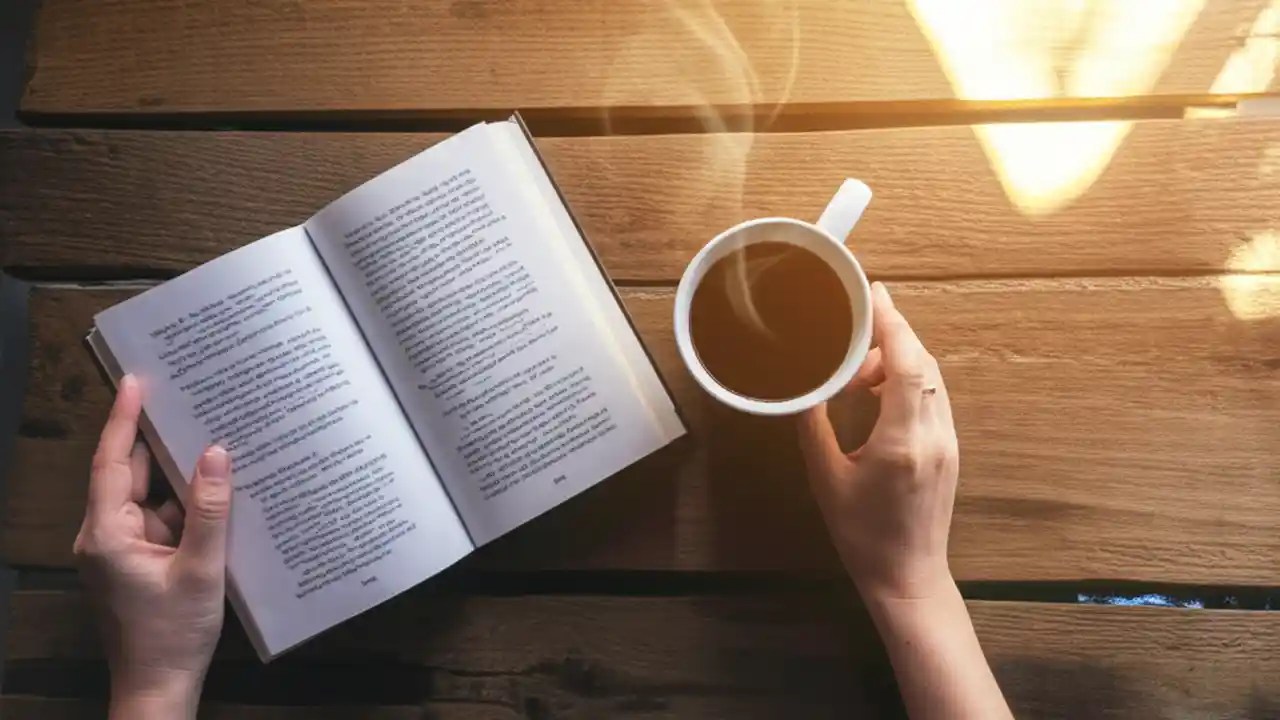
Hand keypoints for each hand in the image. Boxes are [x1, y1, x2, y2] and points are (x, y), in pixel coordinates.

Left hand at [74, 374, 231, 719]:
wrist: (160, 689)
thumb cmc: (174, 634)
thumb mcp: (200, 568)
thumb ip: (209, 509)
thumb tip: (216, 453)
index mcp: (107, 533)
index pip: (112, 462)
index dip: (124, 419)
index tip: (136, 381)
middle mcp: (107, 535)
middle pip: (130, 474)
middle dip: (158, 439)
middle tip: (187, 396)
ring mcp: (123, 550)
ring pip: (151, 498)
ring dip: (180, 475)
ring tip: (214, 435)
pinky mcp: (141, 563)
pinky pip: (163, 521)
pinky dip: (187, 506)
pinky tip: (219, 489)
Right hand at [797, 282, 958, 602]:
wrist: (907, 577)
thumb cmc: (862, 536)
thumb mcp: (826, 479)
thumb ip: (813, 427)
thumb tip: (801, 386)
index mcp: (903, 442)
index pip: (909, 365)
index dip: (893, 323)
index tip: (873, 294)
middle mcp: (935, 436)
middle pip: (923, 363)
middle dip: (892, 336)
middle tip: (853, 329)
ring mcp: (948, 443)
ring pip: (932, 379)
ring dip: (899, 360)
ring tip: (858, 370)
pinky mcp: (949, 450)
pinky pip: (933, 398)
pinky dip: (908, 381)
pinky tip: (877, 393)